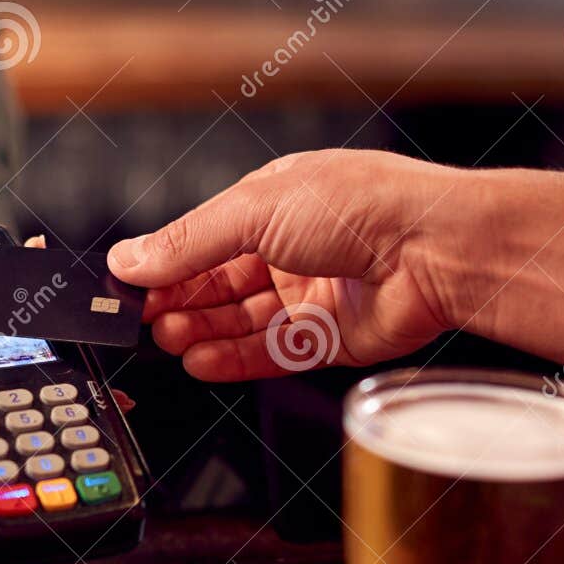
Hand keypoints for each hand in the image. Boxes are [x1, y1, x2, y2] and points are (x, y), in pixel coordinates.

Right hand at [108, 150, 483, 381]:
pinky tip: (198, 360)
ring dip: (198, 331)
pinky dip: (230, 358)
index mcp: (274, 202)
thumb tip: (132, 257)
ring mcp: (308, 294)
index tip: (128, 285)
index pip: (203, 238)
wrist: (435, 249)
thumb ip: (190, 241)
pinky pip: (267, 353)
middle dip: (176, 301)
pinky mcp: (325, 338)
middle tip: (139, 319)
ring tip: (165, 339)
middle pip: (216, 283)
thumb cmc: (364, 206)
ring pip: (237, 320)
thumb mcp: (256, 209)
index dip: (166, 262)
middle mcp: (290, 248)